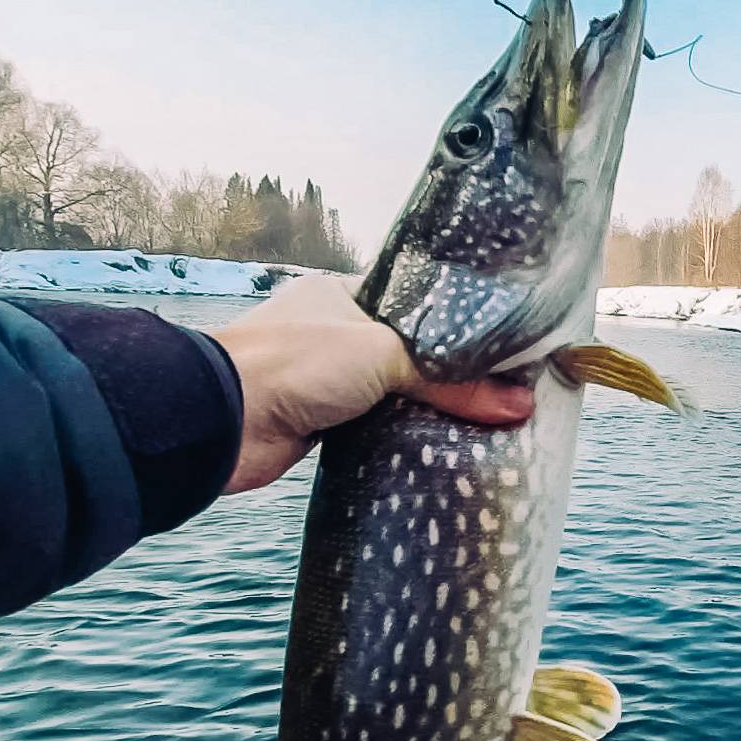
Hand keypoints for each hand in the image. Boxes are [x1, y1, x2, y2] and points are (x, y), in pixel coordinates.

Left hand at [210, 275, 533, 492]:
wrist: (220, 422)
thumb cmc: (295, 363)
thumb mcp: (385, 356)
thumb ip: (452, 380)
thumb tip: (520, 405)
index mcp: (347, 294)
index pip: (420, 304)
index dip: (462, 326)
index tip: (508, 349)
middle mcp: (337, 332)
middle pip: (412, 353)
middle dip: (452, 374)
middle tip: (506, 392)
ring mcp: (328, 380)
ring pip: (396, 393)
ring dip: (428, 409)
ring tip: (487, 422)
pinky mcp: (323, 424)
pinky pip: (378, 428)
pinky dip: (404, 437)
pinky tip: (441, 447)